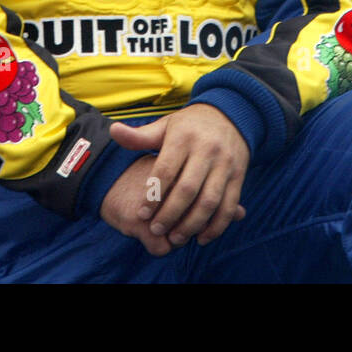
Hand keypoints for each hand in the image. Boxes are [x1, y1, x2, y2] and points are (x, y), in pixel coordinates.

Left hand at [108, 104, 248, 248]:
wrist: (231, 113)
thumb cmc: (189, 126)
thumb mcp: (166, 125)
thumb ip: (140, 135)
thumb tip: (113, 131)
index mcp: (184, 137)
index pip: (165, 169)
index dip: (153, 195)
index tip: (141, 214)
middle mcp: (207, 150)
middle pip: (188, 188)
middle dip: (170, 214)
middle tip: (155, 230)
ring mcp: (225, 163)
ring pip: (210, 200)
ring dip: (192, 223)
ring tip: (176, 237)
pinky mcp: (239, 175)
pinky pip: (229, 204)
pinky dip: (217, 225)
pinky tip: (202, 237)